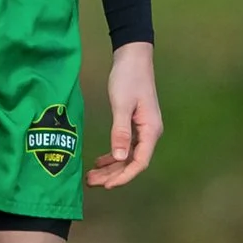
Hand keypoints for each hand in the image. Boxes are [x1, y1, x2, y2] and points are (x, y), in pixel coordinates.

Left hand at [85, 41, 160, 188]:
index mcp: (150, 130)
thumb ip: (120, 132)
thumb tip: (119, 157)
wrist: (132, 56)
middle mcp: (149, 133)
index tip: (107, 185)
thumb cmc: (128, 78)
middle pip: (132, 162)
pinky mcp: (134, 124)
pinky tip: (100, 161)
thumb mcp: (122, 105)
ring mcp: (142, 129)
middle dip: (113, 175)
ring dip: (111, 167)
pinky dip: (113, 155)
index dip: (123, 176)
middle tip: (92, 182)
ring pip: (127, 156)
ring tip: (92, 176)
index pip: (139, 162)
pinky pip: (125, 146)